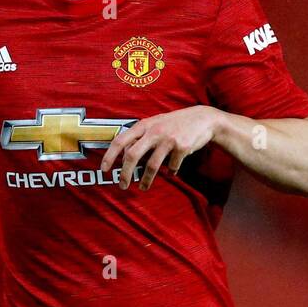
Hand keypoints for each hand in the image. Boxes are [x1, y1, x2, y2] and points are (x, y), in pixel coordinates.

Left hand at [99, 106, 219, 191]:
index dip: (110, 156)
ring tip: (143, 187)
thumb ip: (140, 137)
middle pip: (132, 156)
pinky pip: (172, 167)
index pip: (120, 141)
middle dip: (125, 174)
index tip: (104, 170)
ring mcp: (168, 140)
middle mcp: (154, 131)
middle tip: (122, 185)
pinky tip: (171, 172)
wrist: (203, 119)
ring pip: (152, 166)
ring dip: (146, 180)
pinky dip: (170, 172)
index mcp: (143, 125)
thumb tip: (125, 156)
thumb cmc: (174, 123)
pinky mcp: (182, 148)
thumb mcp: (155, 124)